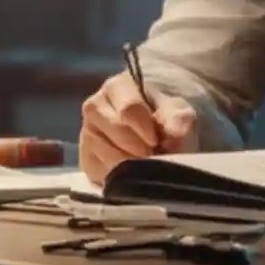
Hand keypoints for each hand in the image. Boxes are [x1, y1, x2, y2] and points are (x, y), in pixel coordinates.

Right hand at [79, 72, 196, 184]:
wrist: (154, 134)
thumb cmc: (164, 117)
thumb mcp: (177, 112)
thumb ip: (178, 118)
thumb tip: (175, 132)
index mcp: (117, 87)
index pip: (128, 109)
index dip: (146, 128)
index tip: (158, 140)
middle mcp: (94, 107)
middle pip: (116, 131)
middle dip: (140, 148)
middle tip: (154, 155)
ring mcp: (87, 134)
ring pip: (108, 155)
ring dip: (132, 165)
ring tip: (146, 165)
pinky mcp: (86, 160)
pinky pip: (101, 173)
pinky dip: (121, 178)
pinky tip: (133, 174)